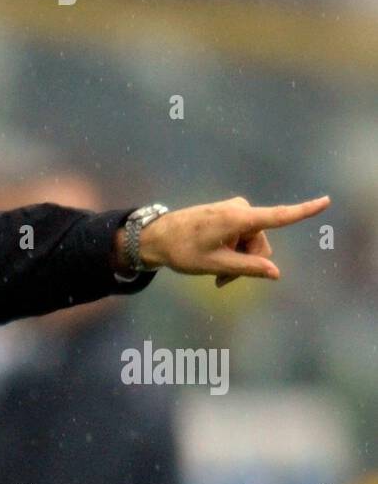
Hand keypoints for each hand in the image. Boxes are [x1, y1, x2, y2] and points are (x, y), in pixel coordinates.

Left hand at [113, 195, 329, 286]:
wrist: (156, 237)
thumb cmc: (182, 251)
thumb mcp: (215, 265)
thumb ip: (247, 269)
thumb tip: (276, 274)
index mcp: (238, 219)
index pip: (278, 216)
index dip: (304, 211)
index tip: (326, 201)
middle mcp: (241, 209)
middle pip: (261, 244)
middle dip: (248, 263)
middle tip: (220, 282)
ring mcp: (236, 210)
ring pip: (252, 243)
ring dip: (238, 260)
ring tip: (214, 273)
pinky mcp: (231, 213)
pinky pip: (243, 236)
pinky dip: (233, 251)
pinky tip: (214, 260)